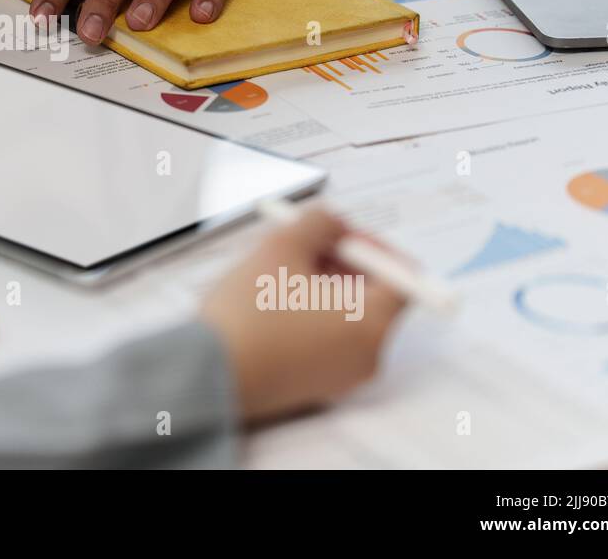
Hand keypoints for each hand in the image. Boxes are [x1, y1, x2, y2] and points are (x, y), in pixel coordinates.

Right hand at [199, 208, 405, 423]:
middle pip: (374, 296)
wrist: (206, 374)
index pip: (401, 278)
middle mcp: (366, 357)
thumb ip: (319, 224)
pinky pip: (327, 340)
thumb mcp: (282, 248)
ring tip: (279, 273)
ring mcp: (341, 376)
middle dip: (342, 263)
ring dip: (321, 286)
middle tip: (303, 244)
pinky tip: (272, 302)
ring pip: (346, 317)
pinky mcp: (314, 385)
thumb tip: (334, 223)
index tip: (339, 234)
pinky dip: (310, 314)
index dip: (371, 246)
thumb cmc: (247, 318)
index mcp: (370, 326)